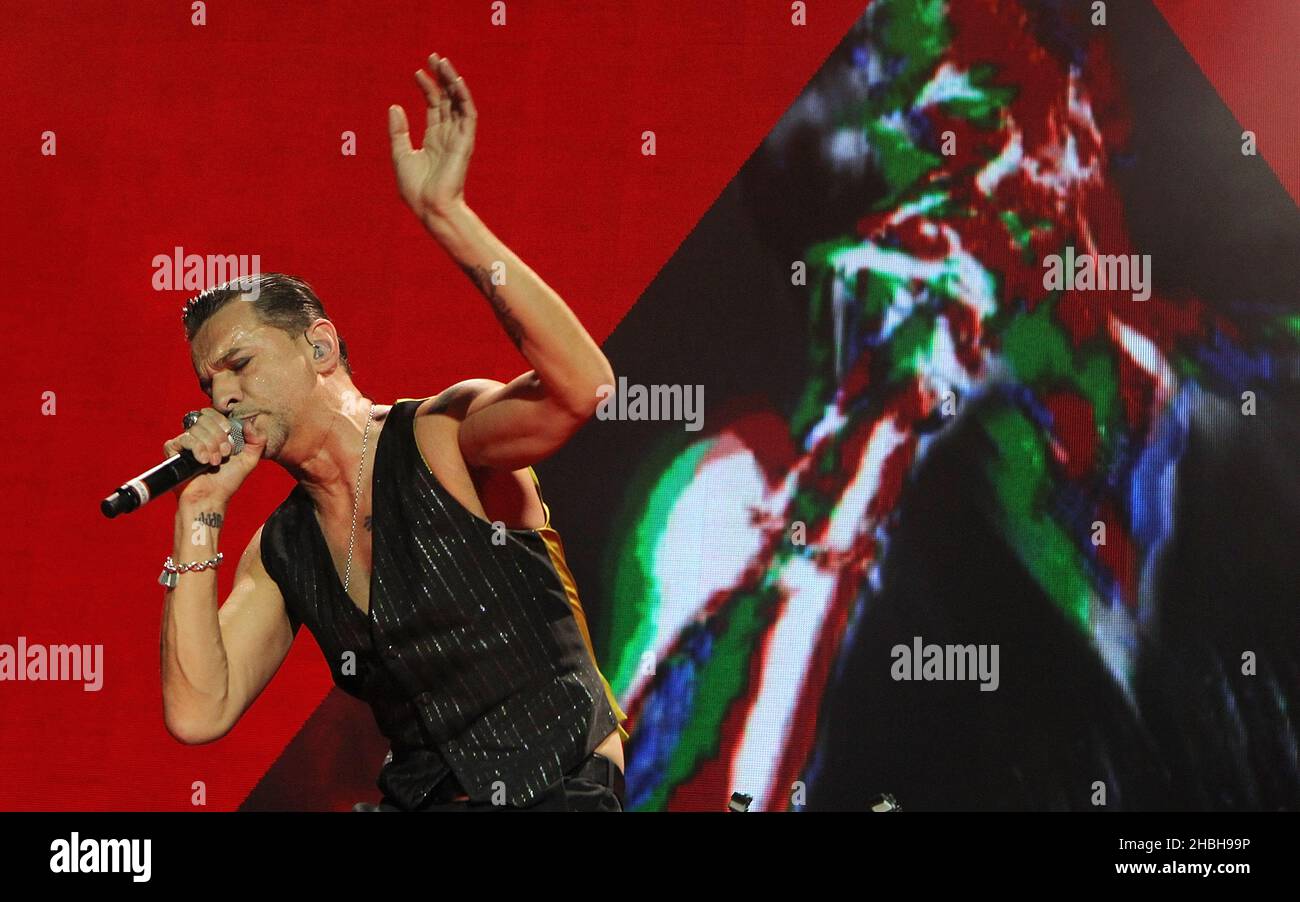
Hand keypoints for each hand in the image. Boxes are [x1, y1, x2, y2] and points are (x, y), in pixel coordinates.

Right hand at [161, 408, 264, 506]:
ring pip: (196, 429)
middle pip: (204, 418)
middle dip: (218, 437)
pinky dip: (197, 449)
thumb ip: (257, 441)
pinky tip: (202, 461)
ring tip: (214, 462)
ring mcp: (185, 443)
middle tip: (224, 455)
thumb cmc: (227, 482)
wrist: (210, 498)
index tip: (229, 434)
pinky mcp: (173, 450)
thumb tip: (250, 423)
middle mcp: (198, 436)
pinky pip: (184, 439)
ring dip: (210, 446)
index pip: (212, 413)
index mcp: (213, 434)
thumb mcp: (249, 460)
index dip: (221, 421)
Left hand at [388, 52, 477, 220]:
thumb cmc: (415, 190)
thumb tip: (394, 106)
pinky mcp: (465, 143)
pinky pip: (468, 115)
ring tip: (443, 62)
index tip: (417, 72)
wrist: (430, 207)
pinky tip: (455, 81)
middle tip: (434, 57)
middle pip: (447, 100)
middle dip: (442, 78)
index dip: (427, 87)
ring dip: (453, 82)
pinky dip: (463, 97)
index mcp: (434, 139)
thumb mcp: (400, 155)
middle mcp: (448, 136)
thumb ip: (398, 132)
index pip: (433, 106)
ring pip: (458, 103)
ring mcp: (458, 138)